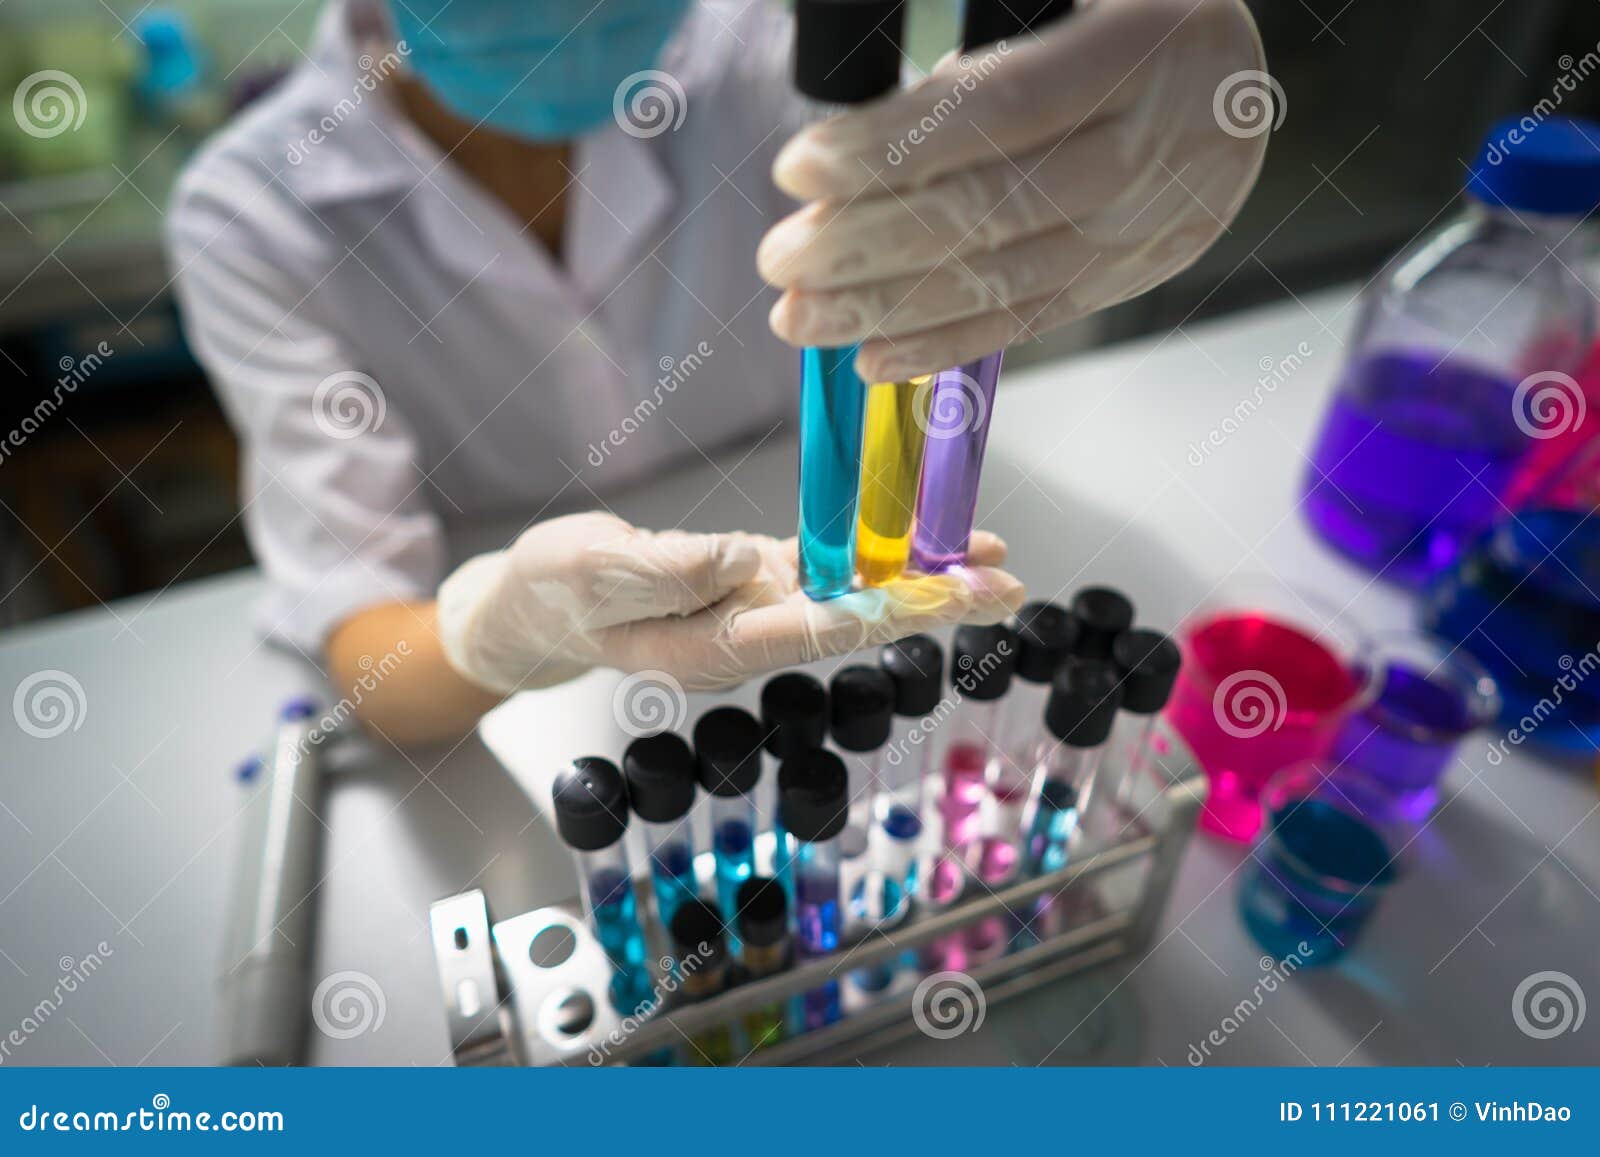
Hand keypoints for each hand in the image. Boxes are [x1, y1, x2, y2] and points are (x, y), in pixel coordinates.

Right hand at [437, 512, 1024, 692]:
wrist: (536, 604)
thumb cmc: (553, 589)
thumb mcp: (592, 570)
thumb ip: (666, 569)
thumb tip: (746, 562)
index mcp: (714, 645)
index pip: (818, 628)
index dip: (892, 610)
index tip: (955, 595)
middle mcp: (749, 635)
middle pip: (855, 619)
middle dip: (933, 601)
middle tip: (1009, 585)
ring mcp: (756, 611)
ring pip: (851, 594)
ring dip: (918, 578)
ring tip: (989, 557)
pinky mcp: (754, 582)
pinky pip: (825, 569)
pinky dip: (872, 555)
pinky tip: (918, 542)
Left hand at [759, 0, 1268, 381]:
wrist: (1241, 73)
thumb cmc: (1139, 12)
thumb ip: (1000, 36)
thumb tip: (896, 97)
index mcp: (1140, 50)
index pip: (1000, 111)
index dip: (892, 148)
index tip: (800, 168)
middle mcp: (1152, 148)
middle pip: (993, 211)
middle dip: (867, 245)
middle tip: (780, 257)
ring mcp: (1146, 225)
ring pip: (1005, 280)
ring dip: (887, 308)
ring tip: (800, 316)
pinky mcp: (1130, 274)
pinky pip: (1033, 320)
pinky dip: (948, 345)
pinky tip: (874, 357)